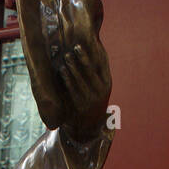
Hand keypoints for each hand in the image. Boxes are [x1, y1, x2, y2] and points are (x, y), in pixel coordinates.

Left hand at [57, 5, 111, 141]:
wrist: (88, 128)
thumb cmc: (91, 101)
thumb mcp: (97, 86)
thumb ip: (94, 70)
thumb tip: (92, 46)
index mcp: (107, 83)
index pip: (103, 62)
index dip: (95, 50)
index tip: (88, 39)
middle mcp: (102, 91)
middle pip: (91, 70)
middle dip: (83, 57)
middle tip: (75, 46)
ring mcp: (91, 99)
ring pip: (81, 79)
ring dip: (73, 66)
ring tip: (66, 56)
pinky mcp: (81, 106)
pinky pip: (73, 90)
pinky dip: (67, 79)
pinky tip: (62, 71)